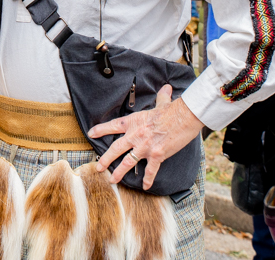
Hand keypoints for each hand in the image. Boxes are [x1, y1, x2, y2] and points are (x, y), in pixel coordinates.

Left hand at [89, 86, 205, 190]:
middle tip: (98, 167)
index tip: (91, 134)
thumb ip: (161, 97)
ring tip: (112, 180)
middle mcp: (136, 135)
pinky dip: (148, 179)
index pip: (113, 126)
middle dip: (105, 159)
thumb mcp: (162, 103)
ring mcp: (145, 147)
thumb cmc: (173, 110)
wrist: (183, 117)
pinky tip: (145, 186)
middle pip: (115, 148)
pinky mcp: (157, 155)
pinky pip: (150, 170)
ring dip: (119, 173)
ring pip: (127, 162)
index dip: (100, 130)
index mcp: (134, 122)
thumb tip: (166, 88)